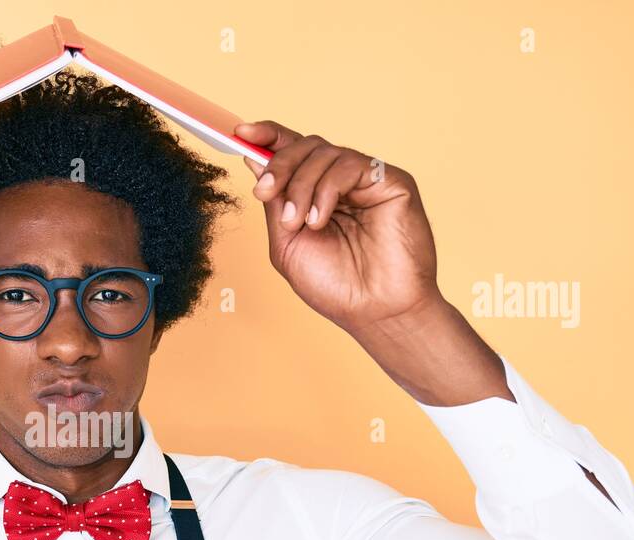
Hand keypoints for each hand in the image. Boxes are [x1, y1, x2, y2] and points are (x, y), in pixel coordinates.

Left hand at [236, 121, 443, 338]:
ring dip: (301, 186)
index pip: (293, 151)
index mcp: (315, 194)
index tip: (242, 133)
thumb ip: (274, 201)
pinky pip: (349, 165)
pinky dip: (326, 190)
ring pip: (324, 153)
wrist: (374, 311)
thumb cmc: (335, 286)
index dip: (268, 136)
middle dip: (279, 165)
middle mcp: (341, 182)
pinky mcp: (391, 181)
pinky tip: (320, 219)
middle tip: (266, 192)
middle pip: (305, 145)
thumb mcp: (286, 243)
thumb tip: (253, 158)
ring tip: (300, 224)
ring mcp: (366, 180)